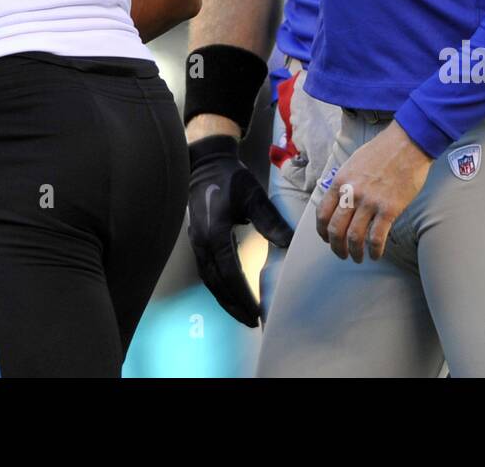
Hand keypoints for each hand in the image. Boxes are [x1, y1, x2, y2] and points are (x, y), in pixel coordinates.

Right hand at [187, 135, 293, 325]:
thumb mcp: (253, 196)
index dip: (242, 294)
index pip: (228, 272)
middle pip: (216, 282)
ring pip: (208, 278)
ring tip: (242, 313)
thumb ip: (270, 221)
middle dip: (233, 304)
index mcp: (215, 232)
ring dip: (224, 298)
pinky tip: (229, 291)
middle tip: (251, 322)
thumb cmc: (231, 178)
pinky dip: (218, 285)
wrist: (206, 162)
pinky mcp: (196, 239)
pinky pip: (206, 270)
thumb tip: (289, 244)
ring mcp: (196, 241)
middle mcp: (202, 241)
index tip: (256, 311)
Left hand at [317, 121, 431, 262]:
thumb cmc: (381, 151)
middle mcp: (351, 194)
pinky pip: (376, 238)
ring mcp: (370, 202)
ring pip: (354, 237)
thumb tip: (339, 200)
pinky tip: (376, 254)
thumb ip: (344, 182)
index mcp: (340, 181)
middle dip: (336, 247)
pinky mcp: (389, 209)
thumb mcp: (353, 163)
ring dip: (354, 252)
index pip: (322, 213)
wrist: (407, 143)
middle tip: (342, 254)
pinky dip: (374, 251)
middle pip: (336, 230)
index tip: (327, 239)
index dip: (323, 231)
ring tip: (358, 258)